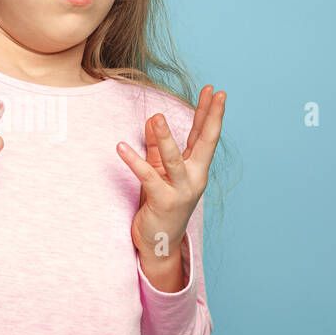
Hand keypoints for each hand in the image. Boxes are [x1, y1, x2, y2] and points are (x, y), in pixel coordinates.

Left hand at [117, 84, 225, 256]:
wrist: (160, 243)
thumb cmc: (161, 204)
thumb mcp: (160, 171)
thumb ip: (156, 147)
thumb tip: (152, 119)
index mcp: (196, 168)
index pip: (204, 135)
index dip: (209, 113)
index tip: (215, 91)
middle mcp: (194, 177)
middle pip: (204, 142)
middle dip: (209, 117)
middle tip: (213, 93)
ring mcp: (181, 190)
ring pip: (174, 159)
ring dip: (165, 138)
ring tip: (157, 117)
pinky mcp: (163, 201)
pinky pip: (147, 177)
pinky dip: (134, 161)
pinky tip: (121, 147)